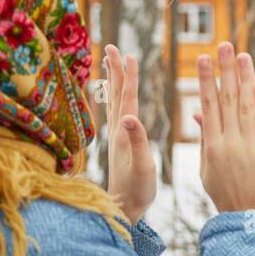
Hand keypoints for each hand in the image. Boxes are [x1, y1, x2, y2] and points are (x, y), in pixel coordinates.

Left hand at [103, 44, 156, 224]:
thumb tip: (129, 116)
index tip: (128, 54)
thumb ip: (137, 140)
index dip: (128, 75)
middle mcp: (117, 130)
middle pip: (116, 93)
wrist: (122, 208)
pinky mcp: (118, 143)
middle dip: (115, 69)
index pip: (127, 97)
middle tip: (112, 46)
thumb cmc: (136, 190)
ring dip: (113, 80)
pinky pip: (115, 111)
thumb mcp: (143, 165)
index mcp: (124, 132)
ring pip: (114, 100)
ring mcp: (116, 136)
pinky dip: (115, 96)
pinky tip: (114, 94)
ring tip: (111, 62)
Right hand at [191, 41, 254, 214]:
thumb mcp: (208, 170)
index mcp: (212, 147)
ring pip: (246, 106)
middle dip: (225, 70)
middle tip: (223, 46)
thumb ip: (206, 139)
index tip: (204, 58)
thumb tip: (199, 113)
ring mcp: (250, 147)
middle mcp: (229, 143)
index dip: (207, 80)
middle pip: (226, 100)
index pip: (208, 106)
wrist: (251, 219)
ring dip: (244, 78)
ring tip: (242, 56)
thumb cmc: (227, 195)